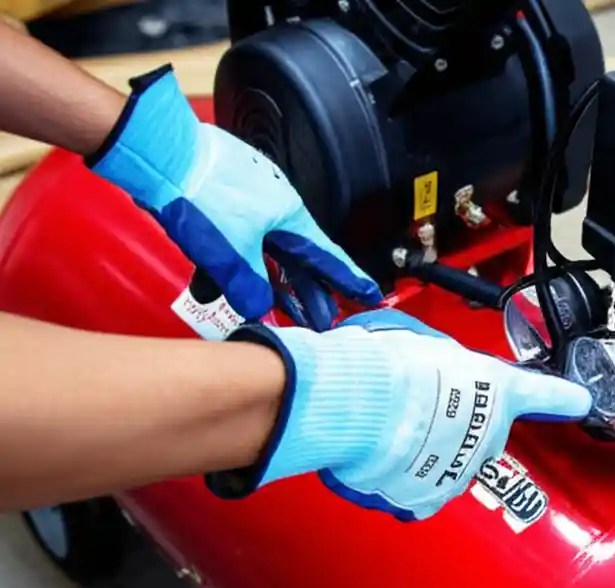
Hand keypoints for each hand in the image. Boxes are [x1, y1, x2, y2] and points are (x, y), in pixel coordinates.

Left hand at [86, 65, 381, 326]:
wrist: (158, 154)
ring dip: (267, 282)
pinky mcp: (217, 199)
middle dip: (306, 291)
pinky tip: (216, 285)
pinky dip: (234, 265)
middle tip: (319, 316)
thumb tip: (259, 308)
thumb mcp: (230, 254)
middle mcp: (273, 205)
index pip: (325, 255)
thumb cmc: (199, 194)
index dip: (347, 279)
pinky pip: (236, 240)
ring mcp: (245, 200)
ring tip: (270, 308)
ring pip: (264, 250)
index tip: (366, 293)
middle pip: (296, 257)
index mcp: (288, 214)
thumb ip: (249, 287)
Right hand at [210, 309, 593, 520]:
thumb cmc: (389, 364)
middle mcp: (487, 432)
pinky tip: (380, 460)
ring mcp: (461, 469)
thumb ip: (441, 358)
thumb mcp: (424, 341)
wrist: (359, 403)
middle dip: (456, 422)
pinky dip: (402, 478)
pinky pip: (419, 489)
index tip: (581, 401)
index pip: (543, 392)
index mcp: (495, 389)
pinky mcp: (428, 497)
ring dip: (426, 450)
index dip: (564, 397)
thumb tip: (431, 362)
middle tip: (417, 405)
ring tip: (390, 429)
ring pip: (450, 460)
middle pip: (482, 430)